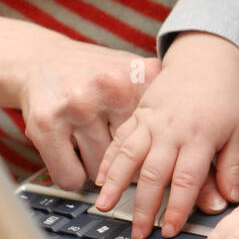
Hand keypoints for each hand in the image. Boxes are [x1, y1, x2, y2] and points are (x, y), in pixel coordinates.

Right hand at [18, 39, 162, 190]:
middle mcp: (111, 87)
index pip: (162, 139)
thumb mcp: (135, 78)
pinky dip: (72, 175)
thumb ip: (164, 107)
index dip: (155, 153)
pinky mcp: (47, 124)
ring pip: (101, 174)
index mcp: (140, 76)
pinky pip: (71, 179)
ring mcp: (78, 106)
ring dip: (96, 170)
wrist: (41, 59)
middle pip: (134, 160)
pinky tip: (71, 154)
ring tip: (89, 144)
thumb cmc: (95, 77)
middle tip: (112, 146)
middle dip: (124, 163)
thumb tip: (197, 166)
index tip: (152, 157)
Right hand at [93, 32, 238, 238]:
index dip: (176, 208)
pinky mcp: (138, 113)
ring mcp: (151, 120)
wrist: (206, 58)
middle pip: (153, 173)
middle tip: (137, 232)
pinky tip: (99, 177)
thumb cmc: (225, 96)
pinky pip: (119, 139)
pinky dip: (108, 159)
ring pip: (129, 156)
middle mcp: (172, 129)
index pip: (187, 180)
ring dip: (115, 184)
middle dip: (143, 207)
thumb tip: (228, 201)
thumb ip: (231, 167)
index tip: (169, 231)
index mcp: (200, 136)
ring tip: (103, 207)